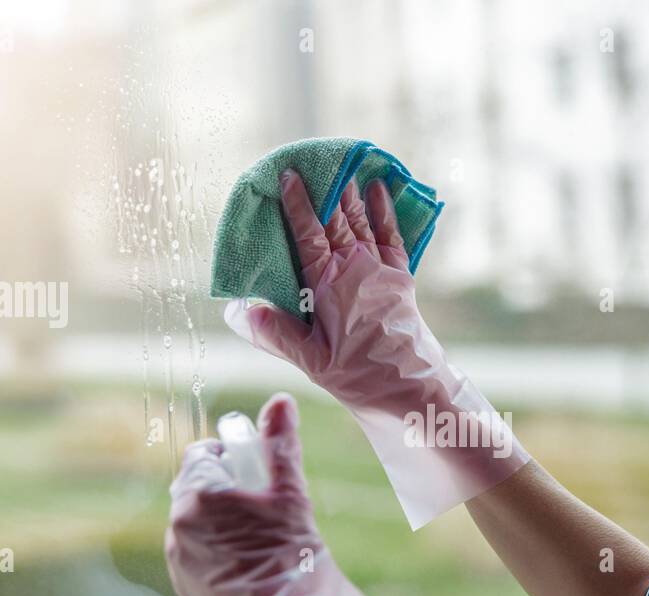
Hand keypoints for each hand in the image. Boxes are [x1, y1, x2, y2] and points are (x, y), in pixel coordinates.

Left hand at [164, 392, 410, 595]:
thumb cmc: (289, 558)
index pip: (204, 453)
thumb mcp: (290, 494)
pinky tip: (248, 561)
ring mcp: (179, 557)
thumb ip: (281, 445)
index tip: (257, 470)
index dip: (233, 455)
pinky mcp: (185, 585)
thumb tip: (280, 401)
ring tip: (259, 534)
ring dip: (219, 518)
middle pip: (196, 485)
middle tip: (262, 501)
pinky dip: (216, 547)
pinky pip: (195, 552)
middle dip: (224, 485)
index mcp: (198, 493)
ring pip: (194, 521)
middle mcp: (178, 523)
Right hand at [224, 172, 529, 528]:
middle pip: (335, 218)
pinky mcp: (401, 278)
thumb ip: (274, 333)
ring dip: (349, 191)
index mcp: (329, 283)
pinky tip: (379, 188)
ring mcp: (381, 269)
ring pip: (361, 220)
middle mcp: (356, 267)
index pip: (308, 233)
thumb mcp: (310, 361)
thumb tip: (236, 310)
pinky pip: (391, 234)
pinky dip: (384, 210)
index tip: (287, 173)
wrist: (412, 387)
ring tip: (342, 162)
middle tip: (312, 156)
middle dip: (323, 186)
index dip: (297, 202)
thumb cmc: (359, 376)